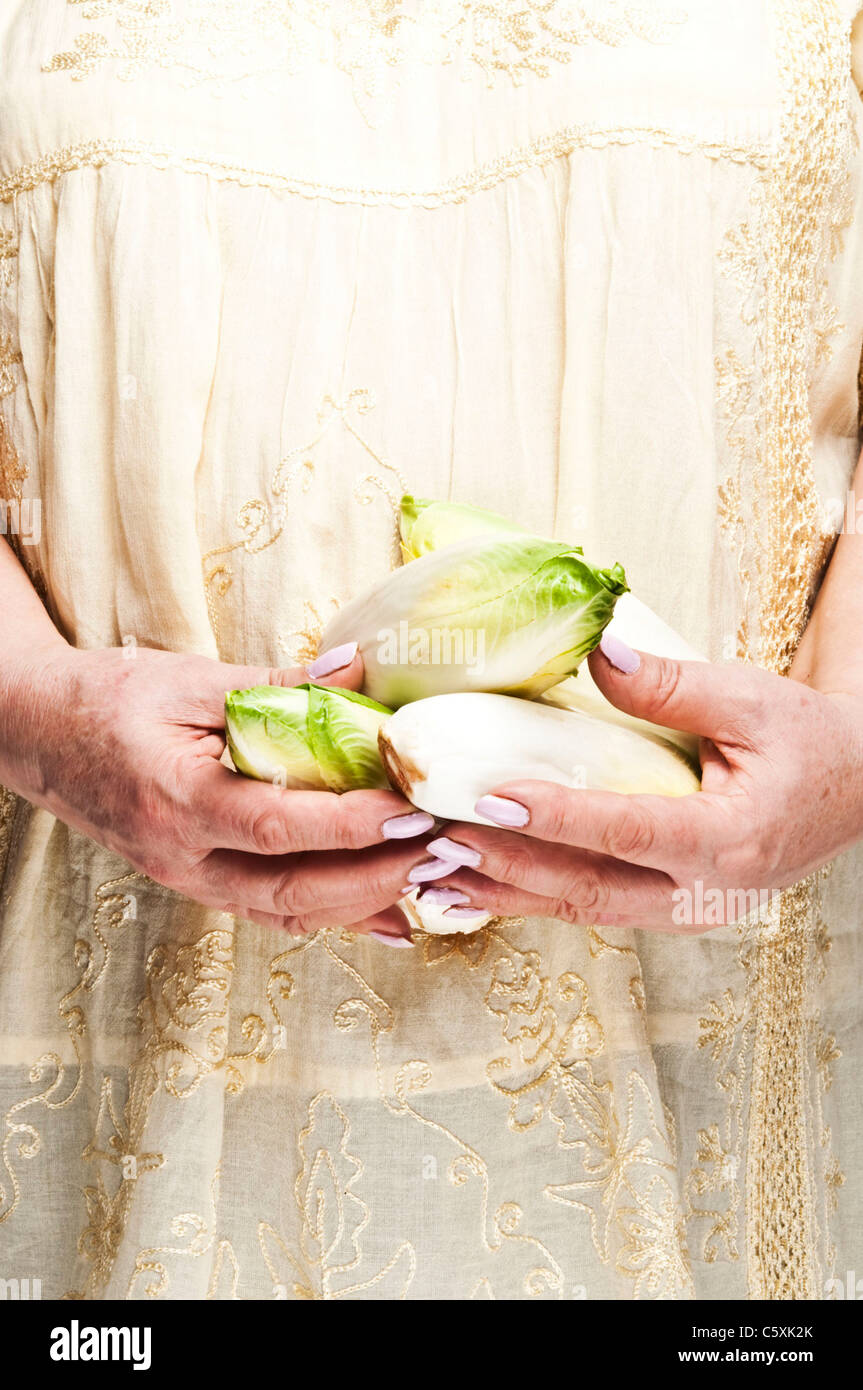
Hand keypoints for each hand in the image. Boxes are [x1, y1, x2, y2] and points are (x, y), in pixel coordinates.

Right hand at [0, 639, 432, 940]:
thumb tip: (358, 668)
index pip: (275, 826)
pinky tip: (387, 913)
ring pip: (286, 915)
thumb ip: (276, 684)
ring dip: (363, 903)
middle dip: (374, 878)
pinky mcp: (201, 883)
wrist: (39, 736)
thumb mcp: (190, 678)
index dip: (350, 823)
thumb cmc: (109, 700)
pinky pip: (274, 912)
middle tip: (439, 847)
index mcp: (175, 799)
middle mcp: (181, 858)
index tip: (411, 806)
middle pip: (290, 894)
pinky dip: (334, 914)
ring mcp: (189, 880)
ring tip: (430, 876)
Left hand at [418, 639, 862, 932]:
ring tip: (433, 876)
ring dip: (506, 893)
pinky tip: (481, 887)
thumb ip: (670, 684)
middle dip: (505, 867)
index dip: (554, 817)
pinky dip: (533, 897)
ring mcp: (687, 911)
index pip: (626, 831)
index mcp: (729, 840)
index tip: (488, 797)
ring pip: (582, 909)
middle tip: (434, 841)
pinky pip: (593, 907)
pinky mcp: (671, 909)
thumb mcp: (751, 699)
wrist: (857, 791)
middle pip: (588, 888)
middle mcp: (704, 893)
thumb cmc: (808, 742)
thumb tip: (595, 651)